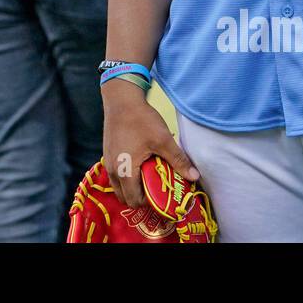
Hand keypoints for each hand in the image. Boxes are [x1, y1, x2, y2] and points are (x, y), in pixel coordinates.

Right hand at [102, 80, 198, 208]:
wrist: (121, 99)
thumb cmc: (141, 119)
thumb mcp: (163, 140)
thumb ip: (178, 160)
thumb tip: (195, 177)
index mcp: (125, 171)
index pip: (134, 201)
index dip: (149, 203)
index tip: (163, 195)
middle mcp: (112, 170)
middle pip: (125, 197)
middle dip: (141, 197)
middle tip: (157, 187)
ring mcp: (107, 162)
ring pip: (119, 186)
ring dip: (133, 187)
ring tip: (149, 176)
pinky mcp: (107, 153)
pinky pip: (117, 174)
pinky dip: (127, 176)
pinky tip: (141, 163)